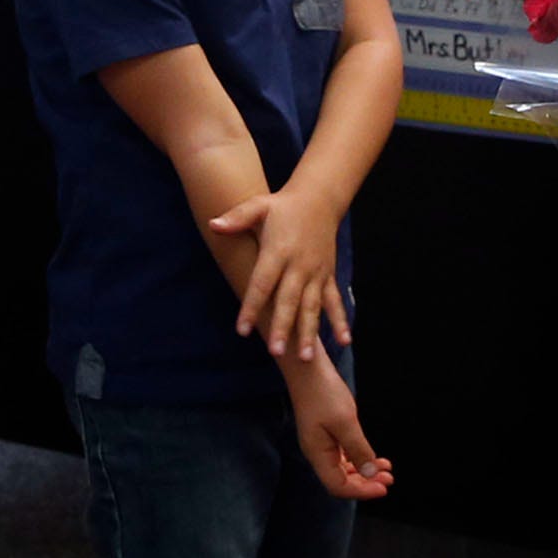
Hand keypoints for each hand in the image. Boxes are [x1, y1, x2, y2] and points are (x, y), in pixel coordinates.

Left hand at [207, 182, 351, 361]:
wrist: (320, 199)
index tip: (241, 329)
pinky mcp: (328, 276)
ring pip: (312, 307)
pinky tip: (344, 341)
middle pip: (289, 301)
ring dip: (309, 332)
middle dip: (283, 327)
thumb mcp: (259, 206)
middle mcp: (299, 266)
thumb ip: (237, 218)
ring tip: (305, 357)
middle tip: (275, 351)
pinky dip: (340, 321)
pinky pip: (334, 302)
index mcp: (278, 251)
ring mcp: (316, 273)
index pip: (262, 284)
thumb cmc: (283, 206)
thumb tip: (213, 224)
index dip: (251, 307)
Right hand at [284, 356, 390, 500]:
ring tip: (386, 469)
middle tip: (389, 479)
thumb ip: (358, 450)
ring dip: (365, 472)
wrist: (308, 369)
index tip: (384, 487)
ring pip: (343, 469)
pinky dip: (359, 459)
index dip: (362, 491)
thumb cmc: (324, 393)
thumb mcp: (346, 422)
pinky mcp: (326, 433)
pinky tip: (374, 457)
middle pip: (341, 480)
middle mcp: (317, 453)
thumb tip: (370, 474)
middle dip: (366, 483)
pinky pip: (343, 455)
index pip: (338, 486)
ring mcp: (321, 443)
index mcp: (318, 454)